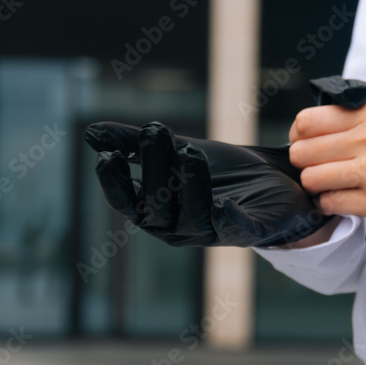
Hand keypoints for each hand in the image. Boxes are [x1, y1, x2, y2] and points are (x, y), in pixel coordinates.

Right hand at [83, 121, 331, 247]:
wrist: (274, 181)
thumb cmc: (221, 170)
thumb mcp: (176, 149)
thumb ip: (135, 143)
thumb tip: (91, 133)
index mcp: (157, 210)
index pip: (127, 202)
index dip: (115, 183)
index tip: (107, 156)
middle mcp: (178, 228)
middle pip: (156, 206)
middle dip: (154, 168)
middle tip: (155, 132)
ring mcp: (212, 233)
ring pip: (192, 216)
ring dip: (190, 184)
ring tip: (189, 150)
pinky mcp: (247, 232)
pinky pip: (234, 230)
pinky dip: (228, 220)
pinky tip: (225, 205)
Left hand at [288, 99, 365, 232]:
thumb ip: (365, 119)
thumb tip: (325, 129)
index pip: (308, 121)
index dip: (301, 138)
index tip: (310, 147)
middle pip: (302, 151)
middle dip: (306, 164)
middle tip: (320, 171)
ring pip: (311, 178)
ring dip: (318, 187)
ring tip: (335, 189)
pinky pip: (330, 204)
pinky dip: (332, 207)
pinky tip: (347, 203)